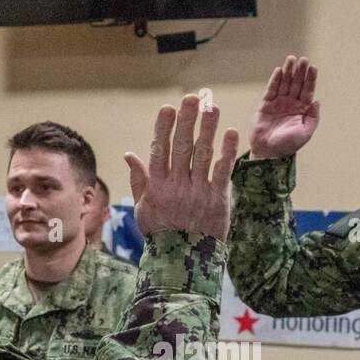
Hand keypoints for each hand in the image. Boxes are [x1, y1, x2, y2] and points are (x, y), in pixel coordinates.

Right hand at [124, 94, 238, 240]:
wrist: (183, 260)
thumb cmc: (161, 232)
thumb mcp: (143, 208)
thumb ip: (139, 179)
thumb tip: (129, 154)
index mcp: (157, 186)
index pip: (160, 150)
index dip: (164, 128)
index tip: (168, 108)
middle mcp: (176, 186)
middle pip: (182, 147)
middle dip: (187, 120)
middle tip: (192, 98)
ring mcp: (197, 193)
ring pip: (203, 155)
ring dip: (208, 130)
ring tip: (212, 109)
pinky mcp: (217, 200)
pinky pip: (222, 172)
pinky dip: (227, 152)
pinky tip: (230, 133)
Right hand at [249, 55, 319, 159]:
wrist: (268, 152)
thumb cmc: (288, 145)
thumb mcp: (305, 133)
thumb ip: (313, 118)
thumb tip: (317, 101)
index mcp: (302, 110)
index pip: (307, 91)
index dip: (310, 79)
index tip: (312, 67)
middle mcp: (291, 104)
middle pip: (296, 84)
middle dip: (300, 72)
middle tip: (303, 60)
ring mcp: (278, 103)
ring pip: (285, 83)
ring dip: (288, 72)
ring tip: (291, 59)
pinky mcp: (266, 105)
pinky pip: (271, 89)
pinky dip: (275, 80)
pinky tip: (279, 71)